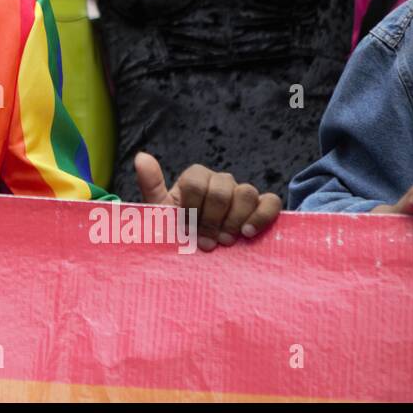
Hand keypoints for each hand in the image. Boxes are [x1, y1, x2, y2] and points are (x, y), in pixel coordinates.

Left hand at [135, 151, 281, 249]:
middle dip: (212, 219)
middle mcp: (219, 182)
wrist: (196, 256)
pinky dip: (262, 216)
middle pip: (222, 188)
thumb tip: (141, 156)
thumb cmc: (177, 233)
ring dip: (235, 219)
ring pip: (247, 192)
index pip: (196, 181)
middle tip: (206, 243)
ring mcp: (241, 194)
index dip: (192, 208)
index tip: (187, 231)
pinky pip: (271, 201)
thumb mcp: (159, 212)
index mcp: (195, 179)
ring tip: (226, 241)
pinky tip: (248, 233)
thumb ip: (151, 185)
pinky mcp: (261, 208)